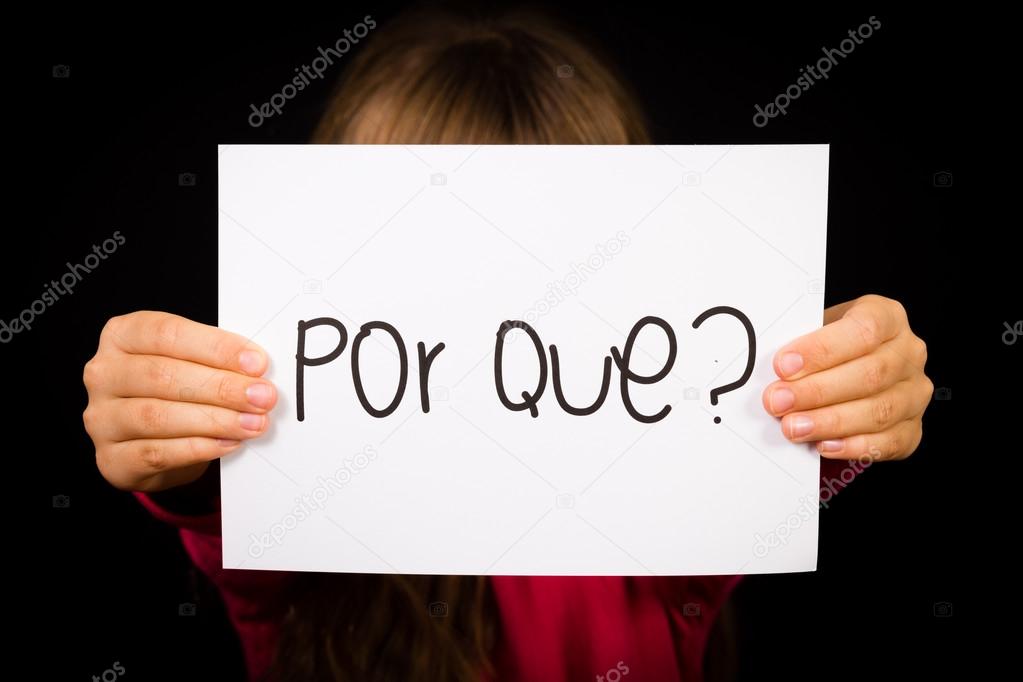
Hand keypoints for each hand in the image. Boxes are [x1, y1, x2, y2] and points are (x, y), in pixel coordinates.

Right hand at [83, 311, 276, 490]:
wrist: (152, 443)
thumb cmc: (177, 391)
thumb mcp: (192, 363)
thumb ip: (217, 360)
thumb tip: (257, 368)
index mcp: (123, 335)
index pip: (168, 334)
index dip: (216, 348)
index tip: (257, 362)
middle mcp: (104, 373)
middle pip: (163, 375)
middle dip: (222, 387)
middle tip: (262, 396)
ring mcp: (101, 418)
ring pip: (157, 416)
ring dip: (215, 420)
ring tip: (253, 423)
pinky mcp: (111, 459)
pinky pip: (157, 453)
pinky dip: (199, 448)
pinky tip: (229, 443)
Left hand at [762, 295, 931, 460]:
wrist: (849, 366)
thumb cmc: (829, 347)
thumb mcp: (815, 331)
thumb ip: (801, 346)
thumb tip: (773, 371)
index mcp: (888, 317)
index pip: (863, 330)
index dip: (821, 349)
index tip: (783, 365)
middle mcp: (909, 353)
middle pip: (870, 374)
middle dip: (817, 391)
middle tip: (778, 401)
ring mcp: (915, 392)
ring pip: (879, 411)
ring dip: (830, 422)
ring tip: (793, 426)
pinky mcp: (914, 427)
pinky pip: (890, 442)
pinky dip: (854, 446)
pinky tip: (824, 445)